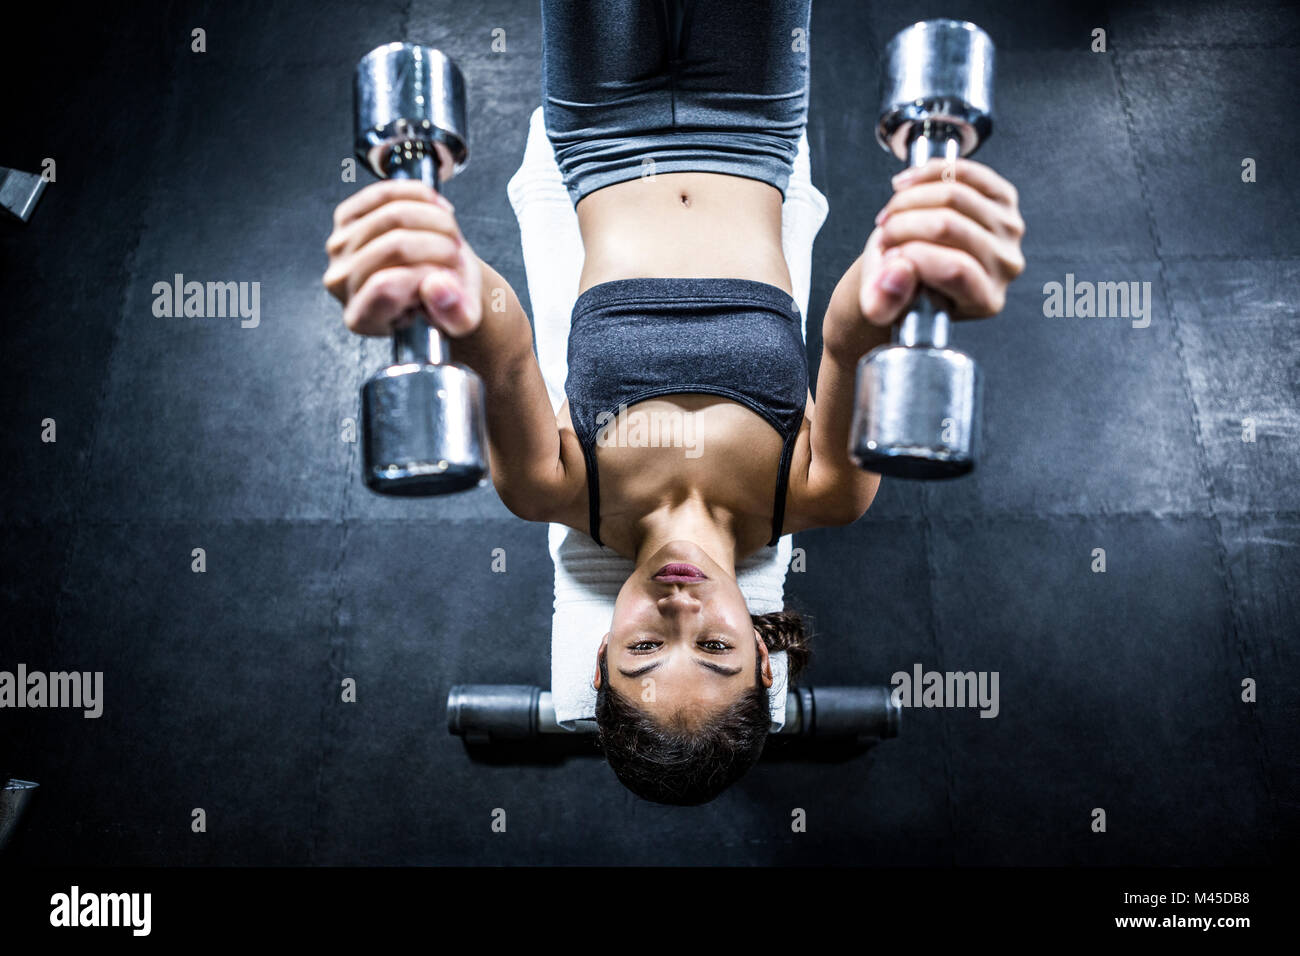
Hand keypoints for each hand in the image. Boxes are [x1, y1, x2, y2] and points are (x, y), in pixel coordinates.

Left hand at [323, 180, 482, 336]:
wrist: (437, 280)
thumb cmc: (442, 300)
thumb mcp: (463, 319)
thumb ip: (455, 313)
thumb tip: (438, 285)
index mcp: (363, 319)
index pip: (386, 287)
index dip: (426, 274)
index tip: (446, 278)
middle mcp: (342, 283)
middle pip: (395, 246)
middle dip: (440, 246)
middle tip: (454, 257)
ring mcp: (339, 247)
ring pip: (394, 215)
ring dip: (437, 221)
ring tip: (449, 237)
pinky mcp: (345, 216)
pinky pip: (385, 193)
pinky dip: (421, 196)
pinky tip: (437, 210)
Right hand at [858, 157, 1025, 327]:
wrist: (915, 268)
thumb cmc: (904, 287)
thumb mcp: (884, 305)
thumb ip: (883, 302)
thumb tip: (897, 270)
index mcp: (984, 301)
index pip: (955, 270)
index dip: (913, 256)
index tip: (887, 257)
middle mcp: (1005, 265)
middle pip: (949, 226)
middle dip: (902, 226)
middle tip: (884, 237)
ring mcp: (1009, 229)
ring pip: (953, 194)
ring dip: (906, 200)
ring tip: (890, 217)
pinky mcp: (1004, 198)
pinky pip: (965, 171)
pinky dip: (926, 173)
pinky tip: (904, 186)